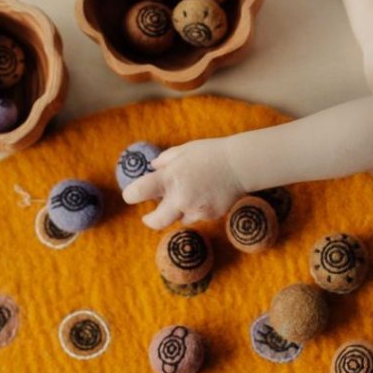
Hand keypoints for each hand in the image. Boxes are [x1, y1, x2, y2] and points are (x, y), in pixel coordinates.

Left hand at [122, 137, 244, 229]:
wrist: (240, 164)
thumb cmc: (210, 153)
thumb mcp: (182, 150)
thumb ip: (164, 161)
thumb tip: (153, 168)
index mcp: (169, 178)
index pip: (138, 192)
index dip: (131, 195)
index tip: (132, 195)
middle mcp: (180, 197)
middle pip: (155, 222)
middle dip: (150, 220)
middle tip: (148, 216)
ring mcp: (196, 209)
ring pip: (179, 219)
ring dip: (178, 211)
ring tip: (190, 193)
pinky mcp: (210, 216)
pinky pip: (196, 216)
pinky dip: (196, 209)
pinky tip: (205, 194)